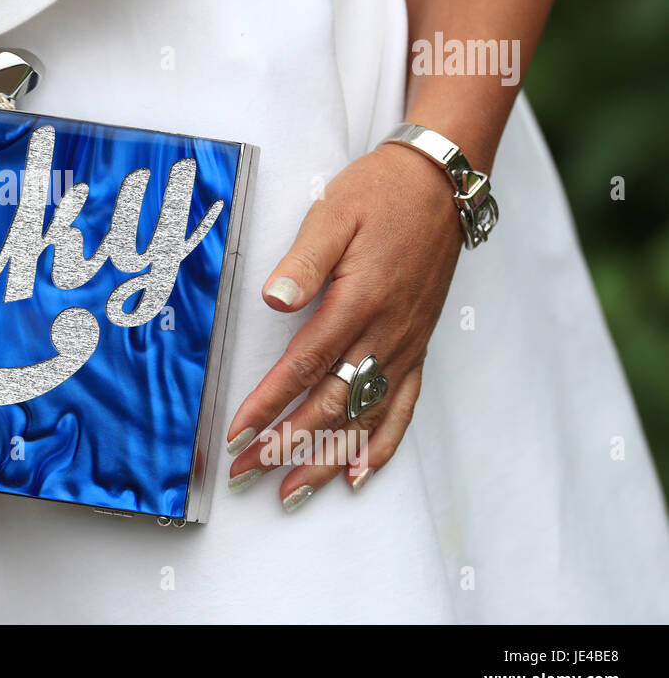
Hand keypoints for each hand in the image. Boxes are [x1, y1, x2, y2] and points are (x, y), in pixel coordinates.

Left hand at [225, 143, 462, 510]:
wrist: (440, 186)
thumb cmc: (378, 196)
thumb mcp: (333, 215)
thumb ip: (304, 262)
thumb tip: (273, 298)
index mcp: (358, 302)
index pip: (304, 367)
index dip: (269, 405)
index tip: (237, 434)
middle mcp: (386, 333)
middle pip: (331, 404)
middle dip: (286, 445)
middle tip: (246, 472)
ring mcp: (405, 345)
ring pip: (365, 417)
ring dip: (327, 458)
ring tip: (291, 491)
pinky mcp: (417, 347)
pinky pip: (402, 407)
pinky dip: (381, 445)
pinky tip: (358, 474)